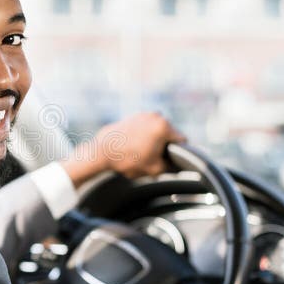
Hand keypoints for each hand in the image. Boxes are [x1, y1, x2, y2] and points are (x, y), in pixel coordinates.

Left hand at [61, 112, 184, 187]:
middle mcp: (155, 116)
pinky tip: (134, 147)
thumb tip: (178, 166)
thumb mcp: (154, 169)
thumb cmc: (128, 160)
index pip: (182, 140)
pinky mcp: (133, 116)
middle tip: (154, 158)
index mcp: (164, 126)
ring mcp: (143, 114)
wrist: (101, 153)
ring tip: (142, 152)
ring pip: (157, 130)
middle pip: (169, 134)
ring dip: (154, 140)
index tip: (172, 159)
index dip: (180, 152)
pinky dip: (143, 136)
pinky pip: (145, 127)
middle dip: (165, 145)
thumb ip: (171, 167)